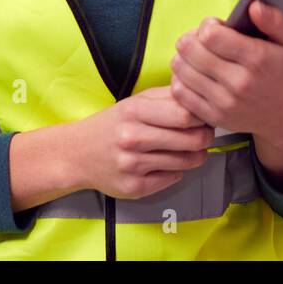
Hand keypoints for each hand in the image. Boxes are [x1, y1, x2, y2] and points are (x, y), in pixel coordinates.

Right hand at [68, 86, 212, 199]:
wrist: (77, 153)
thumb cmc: (113, 124)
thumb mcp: (136, 102)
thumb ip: (168, 96)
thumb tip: (201, 97)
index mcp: (135, 111)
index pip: (186, 114)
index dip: (203, 116)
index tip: (204, 117)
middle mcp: (133, 138)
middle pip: (192, 139)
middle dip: (205, 137)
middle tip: (205, 135)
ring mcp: (132, 165)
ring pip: (185, 161)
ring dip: (196, 156)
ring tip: (192, 150)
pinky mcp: (133, 187)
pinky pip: (172, 178)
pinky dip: (177, 171)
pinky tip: (168, 163)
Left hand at [169, 1, 282, 137]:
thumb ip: (274, 20)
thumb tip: (254, 6)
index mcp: (257, 59)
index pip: (211, 35)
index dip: (207, 25)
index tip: (215, 27)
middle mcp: (239, 82)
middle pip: (191, 50)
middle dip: (191, 38)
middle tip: (201, 39)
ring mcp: (224, 102)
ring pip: (181, 69)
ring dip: (184, 57)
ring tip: (197, 55)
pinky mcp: (213, 117)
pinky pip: (180, 92)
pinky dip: (180, 78)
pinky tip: (193, 73)